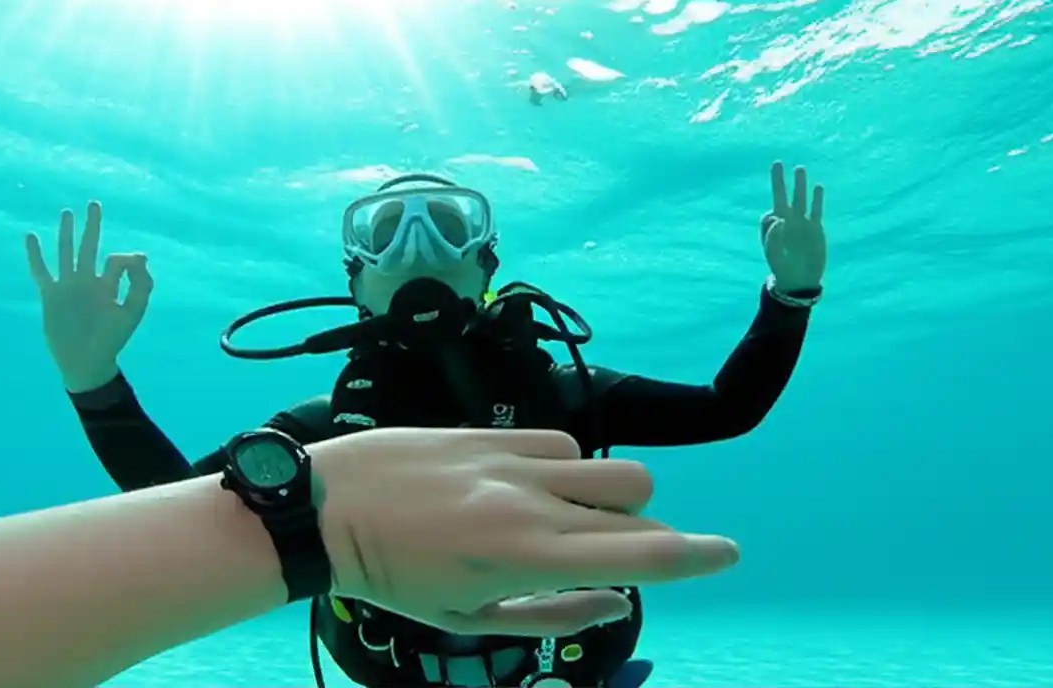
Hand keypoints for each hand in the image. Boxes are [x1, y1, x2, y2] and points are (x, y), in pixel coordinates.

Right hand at [25, 201, 152, 392]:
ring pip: (66, 253)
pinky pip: (41, 270)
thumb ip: (141, 285)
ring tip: (67, 212)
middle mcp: (89, 282)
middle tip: (95, 204)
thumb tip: (140, 255)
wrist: (86, 361)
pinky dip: (35, 254)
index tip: (134, 265)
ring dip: (67, 233)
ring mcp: (68, 287)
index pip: (117, 260)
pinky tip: (31, 236)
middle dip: (93, 226)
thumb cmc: (112, 339)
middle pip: (90, 246)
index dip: (127, 259)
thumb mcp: (133, 312)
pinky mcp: (51, 295)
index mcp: (110, 285)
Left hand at [313, 428, 738, 636]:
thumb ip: (552, 614)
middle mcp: (530, 501)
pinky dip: (566, 469)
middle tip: (612, 555)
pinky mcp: (491, 431)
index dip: (698, 556)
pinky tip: (530, 486)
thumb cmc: (391, 579)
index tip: (729, 554)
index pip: (640, 554)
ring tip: (566, 518)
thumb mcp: (468, 621)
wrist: (324, 507)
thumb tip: (615, 604)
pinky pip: (562, 443)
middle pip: (638, 502)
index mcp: (526, 557)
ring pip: (607, 466)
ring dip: (610, 498)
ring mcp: (511, 459)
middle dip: (645, 533)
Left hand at [762, 162, 826, 292]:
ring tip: (800, 168)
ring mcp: (801, 224)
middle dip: (779, 181)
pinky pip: (816, 210)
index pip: (769, 215)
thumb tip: (779, 218)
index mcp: (772, 229)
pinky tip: (818, 187)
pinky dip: (816, 199)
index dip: (772, 217)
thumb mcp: (774, 256)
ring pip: (800, 199)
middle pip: (781, 196)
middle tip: (777, 162)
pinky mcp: (815, 228)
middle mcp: (786, 222)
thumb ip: (773, 239)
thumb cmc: (783, 269)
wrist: (801, 279)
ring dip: (799, 184)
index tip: (779, 224)